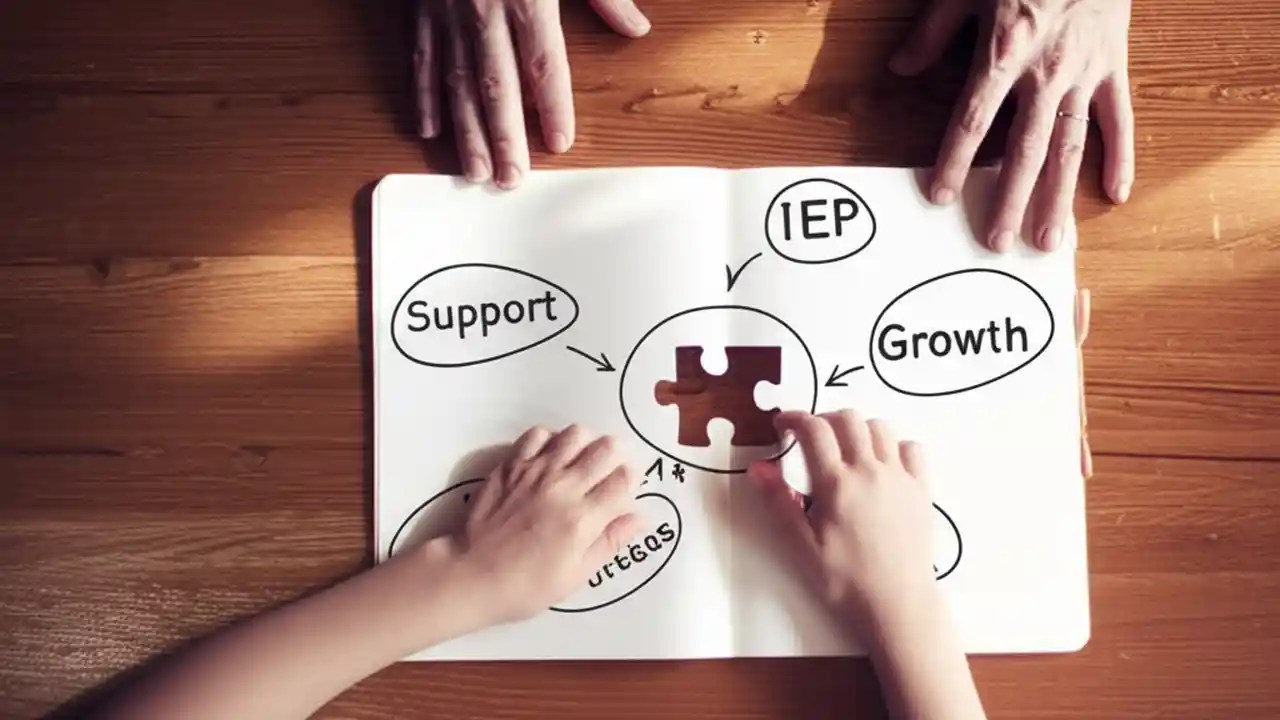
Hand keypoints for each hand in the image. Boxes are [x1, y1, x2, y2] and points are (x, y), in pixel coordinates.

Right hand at [416, 0, 651, 188]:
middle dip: (504, 138)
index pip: (543, 64)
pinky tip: (427, 129)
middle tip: (512, 181)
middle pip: (496, 86)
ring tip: (476, 171)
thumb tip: (635, 28)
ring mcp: (445, 11)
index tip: (560, 143)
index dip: (552, 107)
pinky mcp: (418, 6)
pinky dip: (422, 95)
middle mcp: (482, 10)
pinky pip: (420, 57)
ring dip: (465, 132)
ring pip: (455, 82)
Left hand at [446, 425, 641, 623]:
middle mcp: (564, 487)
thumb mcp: (576, 575)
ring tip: (580, 462)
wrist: (471, 574)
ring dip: (586, 444)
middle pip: (606, 448)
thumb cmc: (526, 585)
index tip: (625, 490)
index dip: (632, 480)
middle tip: (607, 473)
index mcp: (583, 519)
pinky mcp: (512, 465)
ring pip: (576, 434)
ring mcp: (536, 472)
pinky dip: (551, 440)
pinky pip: (538, 434)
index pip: (624, 480)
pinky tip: (550, 458)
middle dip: (616, 456)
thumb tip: (640, 517)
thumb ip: (610, 541)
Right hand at [749, 411, 935, 626]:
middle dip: (825, 418)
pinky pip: (912, 448)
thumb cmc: (845, 579)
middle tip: (813, 435)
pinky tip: (883, 462)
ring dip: (859, 428)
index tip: (783, 424)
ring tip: (846, 447)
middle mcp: (869, 471)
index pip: (814, 430)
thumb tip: (759, 467)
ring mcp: (899, 477)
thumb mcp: (802, 545)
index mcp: (837, 483)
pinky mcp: (921, 489)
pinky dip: (895, 445)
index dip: (794, 418)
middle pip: (848, 419)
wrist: (898, 603)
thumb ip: (780, 502)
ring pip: (881, 428)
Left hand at [891, 0, 1134, 251]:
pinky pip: (1120, 119)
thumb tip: (900, 68)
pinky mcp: (1114, 66)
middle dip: (1010, 199)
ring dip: (1058, 196)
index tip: (939, 197)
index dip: (954, 161)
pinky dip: (1122, 156)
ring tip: (1049, 240)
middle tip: (997, 242)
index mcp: (1002, 53)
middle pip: (1024, 148)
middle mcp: (1044, 72)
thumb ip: (932, 32)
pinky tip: (1116, 194)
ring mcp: (1084, 73)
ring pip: (1070, 145)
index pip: (972, 120)